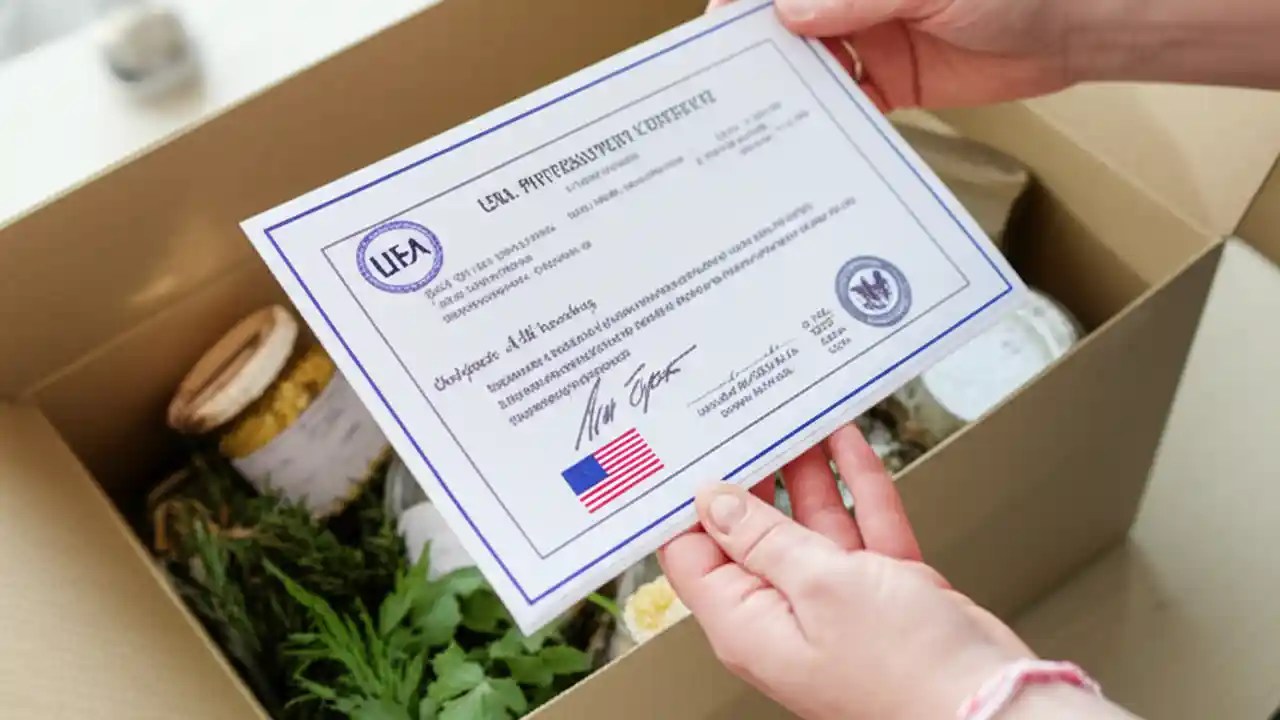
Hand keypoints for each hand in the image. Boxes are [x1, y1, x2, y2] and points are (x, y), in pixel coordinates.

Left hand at [658, 424, 1034, 719]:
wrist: (993, 705)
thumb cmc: (907, 672)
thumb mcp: (820, 585)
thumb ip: (765, 537)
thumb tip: (714, 502)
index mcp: (746, 624)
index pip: (692, 554)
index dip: (688, 502)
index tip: (694, 452)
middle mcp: (783, 614)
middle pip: (752, 531)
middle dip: (753, 474)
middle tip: (752, 421)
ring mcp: (834, 603)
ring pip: (809, 523)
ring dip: (807, 470)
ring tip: (797, 418)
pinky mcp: (881, 591)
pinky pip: (859, 528)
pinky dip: (855, 487)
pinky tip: (846, 443)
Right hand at [708, 0, 1074, 109]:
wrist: (1081, 24)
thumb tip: (789, 12)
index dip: (748, 6)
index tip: (719, 28)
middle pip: (790, 23)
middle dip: (760, 50)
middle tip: (733, 85)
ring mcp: (874, 37)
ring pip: (812, 65)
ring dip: (790, 89)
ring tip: (764, 118)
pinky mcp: (894, 81)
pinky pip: (848, 102)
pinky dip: (830, 119)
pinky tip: (814, 136)